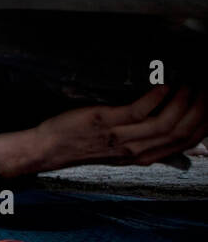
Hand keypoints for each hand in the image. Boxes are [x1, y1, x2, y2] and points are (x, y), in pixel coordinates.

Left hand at [0, 85, 207, 177]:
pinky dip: (155, 97)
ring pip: (165, 124)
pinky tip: (163, 85)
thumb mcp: (121, 148)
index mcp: (145, 156)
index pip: (187, 141)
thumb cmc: (84, 142)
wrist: (49, 148)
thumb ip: (147, 140)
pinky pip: (138, 112)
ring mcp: (121, 138)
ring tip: (189, 84)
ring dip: (182, 101)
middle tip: (207, 89)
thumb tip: (173, 127)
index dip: (206, 122)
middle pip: (182, 132)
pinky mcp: (106, 123)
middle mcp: (136, 151)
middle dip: (201, 109)